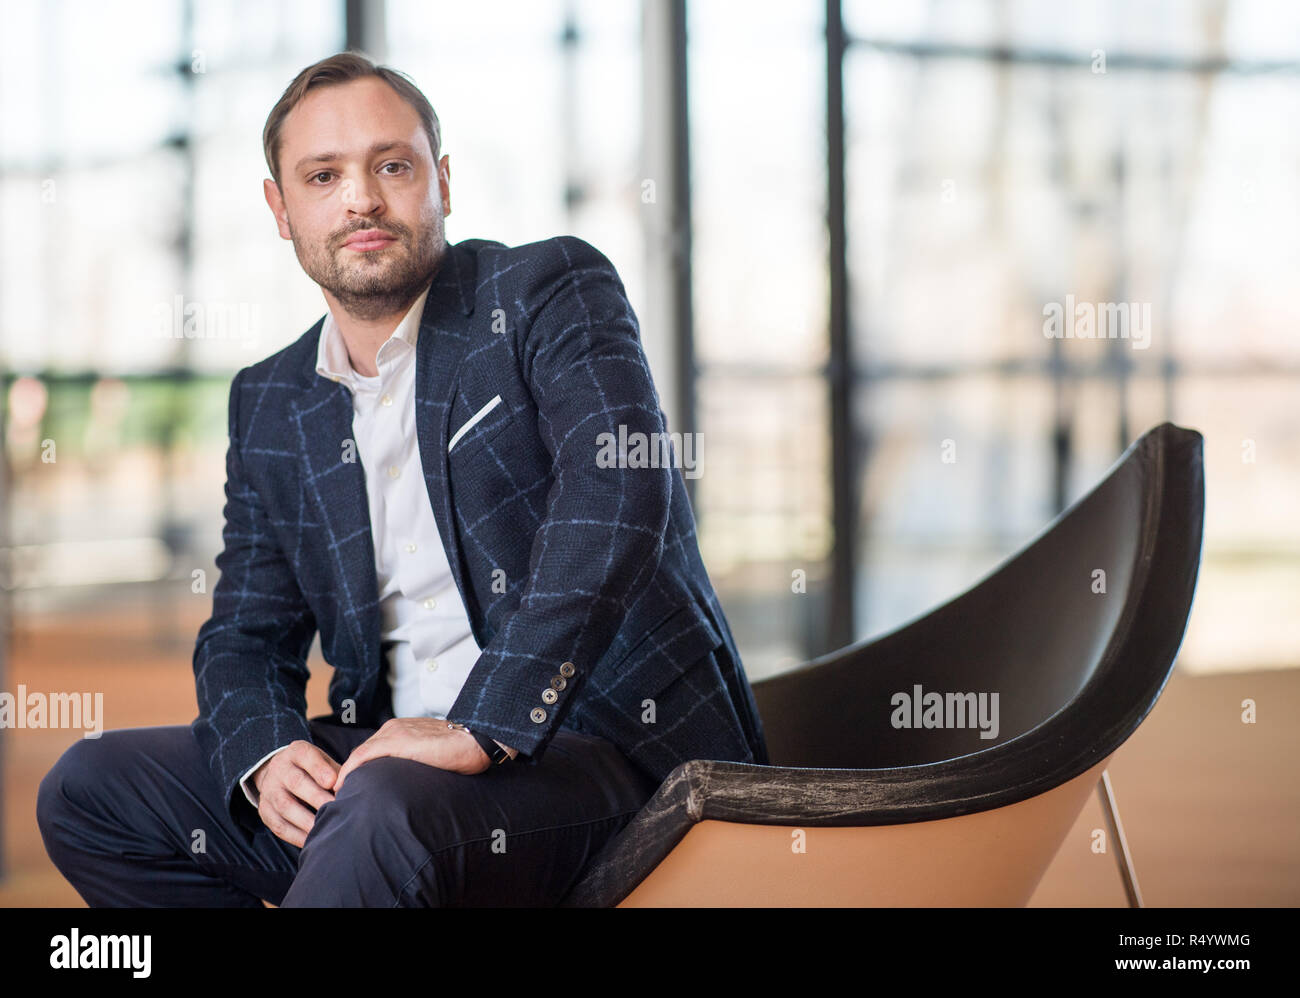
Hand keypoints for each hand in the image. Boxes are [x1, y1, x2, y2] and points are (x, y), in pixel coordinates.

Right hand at [252, 740, 339, 847]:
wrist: (282, 774)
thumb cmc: (314, 770)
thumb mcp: (325, 762)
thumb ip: (338, 772)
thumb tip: (356, 789)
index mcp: (297, 752)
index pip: (305, 756)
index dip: (319, 769)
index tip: (333, 782)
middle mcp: (280, 769)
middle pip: (296, 782)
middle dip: (316, 797)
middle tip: (335, 809)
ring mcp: (269, 790)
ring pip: (285, 805)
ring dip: (306, 820)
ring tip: (324, 828)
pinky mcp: (265, 811)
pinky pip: (279, 825)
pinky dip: (296, 835)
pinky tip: (312, 840)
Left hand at [332, 718, 490, 790]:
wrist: (477, 738)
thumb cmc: (462, 749)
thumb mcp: (432, 752)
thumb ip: (417, 760)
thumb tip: (409, 782)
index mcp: (402, 729)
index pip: (372, 750)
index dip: (359, 769)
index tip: (352, 788)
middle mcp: (394, 728)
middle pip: (362, 753)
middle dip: (349, 773)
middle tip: (342, 795)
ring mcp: (394, 733)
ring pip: (359, 754)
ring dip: (347, 774)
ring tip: (341, 795)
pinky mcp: (396, 742)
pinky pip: (362, 756)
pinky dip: (350, 771)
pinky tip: (344, 786)